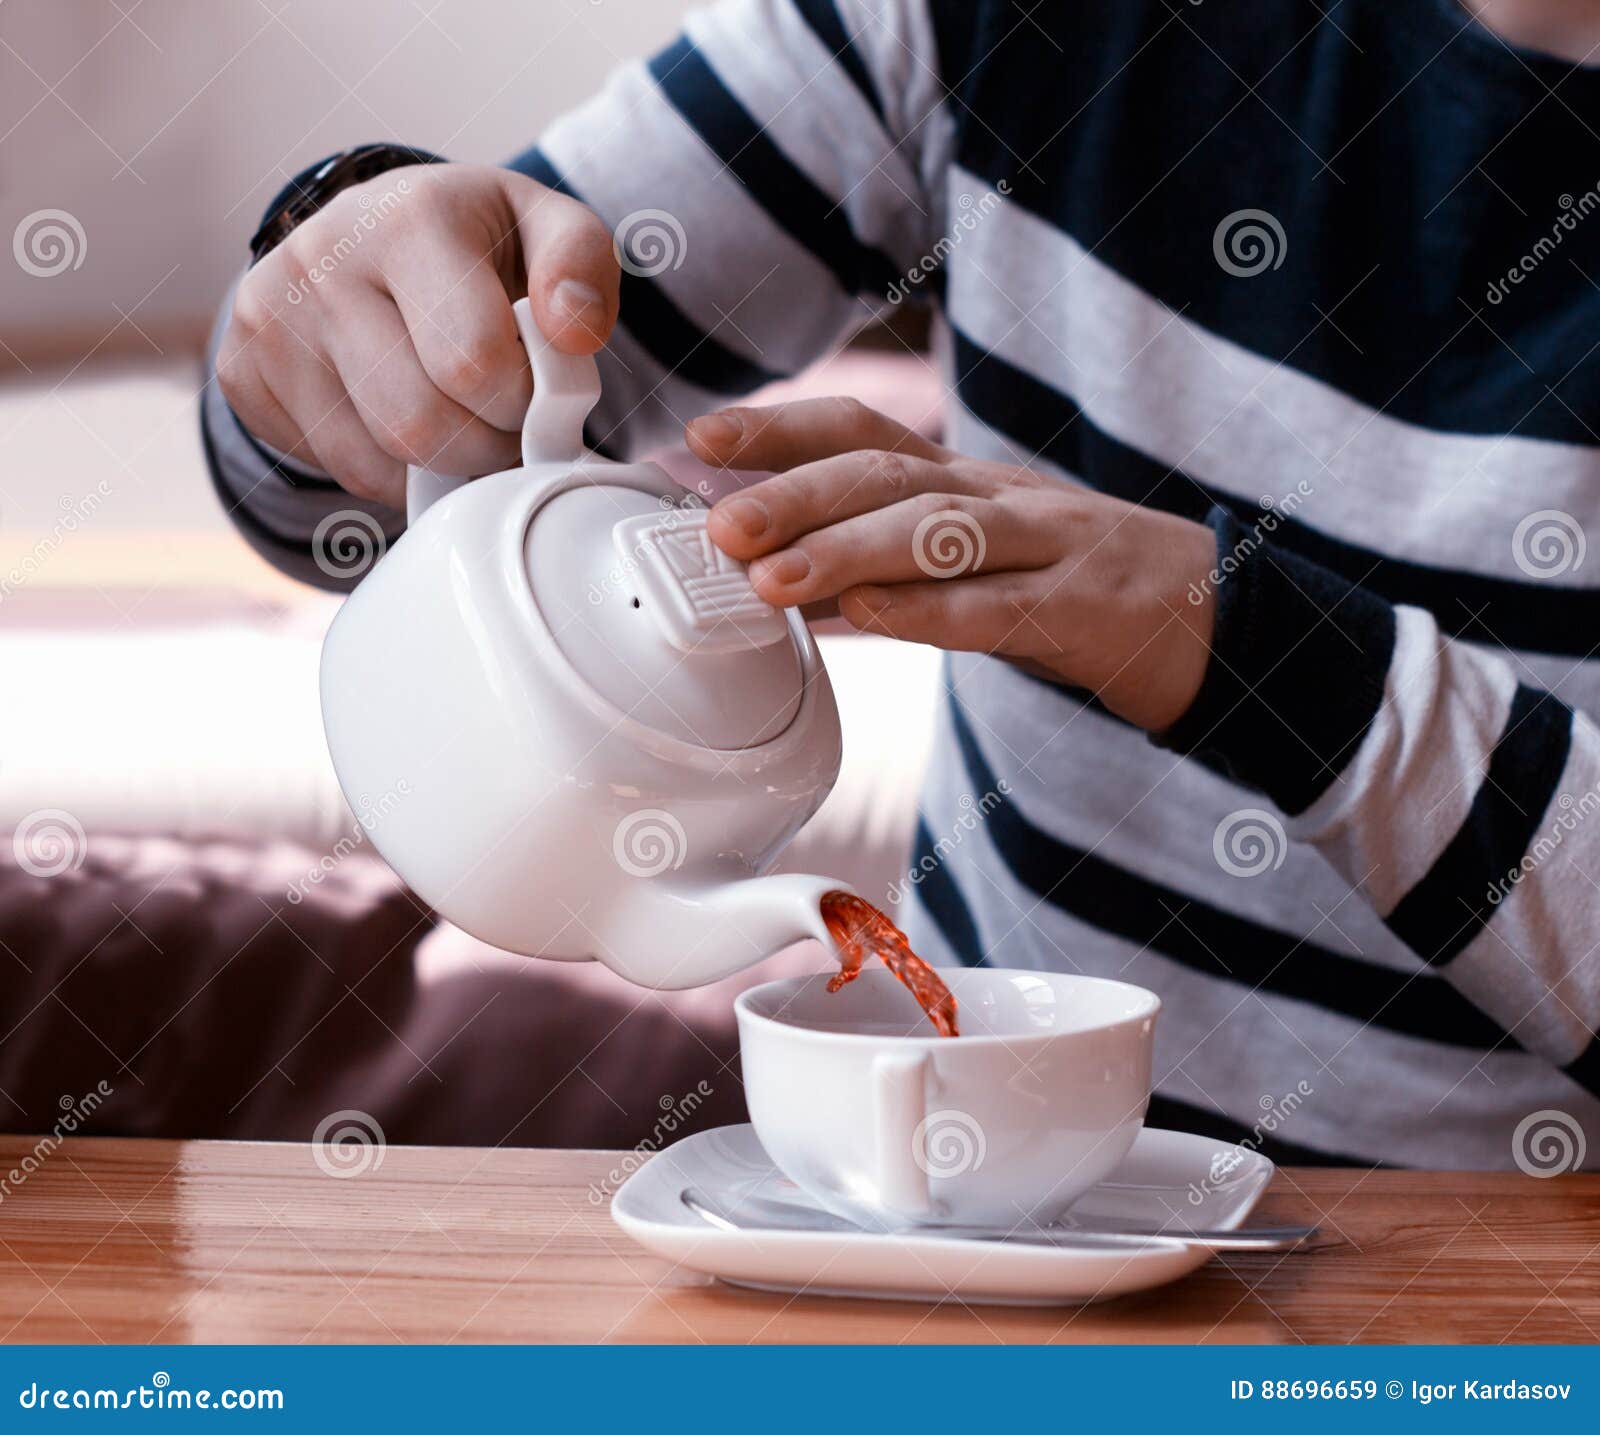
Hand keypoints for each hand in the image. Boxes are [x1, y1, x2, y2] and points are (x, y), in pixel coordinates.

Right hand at [216, 163, 619, 506]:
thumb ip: (581, 266)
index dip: (522, 400)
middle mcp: (321, 262)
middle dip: (486, 443)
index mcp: (406, 218)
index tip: (536, 387)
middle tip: (504, 419)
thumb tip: (574, 333)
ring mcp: (270, 320)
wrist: (375, 233)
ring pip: (380, 460)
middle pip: (420, 424)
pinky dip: (395, 470)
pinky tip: (407, 420)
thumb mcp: (545, 228)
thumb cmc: (476, 243)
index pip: (473, 363)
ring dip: (445, 465)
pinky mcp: (244, 373)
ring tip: (463, 418)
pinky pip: (342, 470)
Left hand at [686, 398, 1218, 731]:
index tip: (701, 436)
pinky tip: (869, 616)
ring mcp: (1044, 546)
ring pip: (937, 534)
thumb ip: (880, 572)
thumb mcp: (973, 564)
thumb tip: (776, 586)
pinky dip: (930, 610)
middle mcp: (997, 496)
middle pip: (887, 473)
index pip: (863, 431)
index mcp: (964, 480)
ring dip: (846, 551)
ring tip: (767, 579)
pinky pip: (998, 608)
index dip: (782, 429)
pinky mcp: (1081, 609)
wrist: (1211, 615)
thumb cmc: (1071, 585)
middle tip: (718, 526)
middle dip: (795, 494)